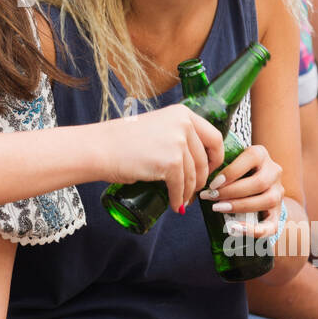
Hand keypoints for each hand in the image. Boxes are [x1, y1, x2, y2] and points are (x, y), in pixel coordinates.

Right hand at [99, 104, 224, 213]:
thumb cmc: (122, 140)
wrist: (101, 148)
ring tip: (181, 199)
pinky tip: (175, 204)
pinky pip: (180, 187)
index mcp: (182, 114)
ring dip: (189, 192)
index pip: (214, 137)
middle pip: (205, 160)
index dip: (216, 157)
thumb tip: (192, 158)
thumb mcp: (156, 127)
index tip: (210, 168)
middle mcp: (183, 125)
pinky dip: (178, 199)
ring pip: (193, 176)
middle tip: (194, 190)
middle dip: (201, 179)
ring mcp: (178, 143)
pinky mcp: (170, 163)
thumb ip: (175, 135)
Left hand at [197, 143, 283, 239]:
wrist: (257, 185)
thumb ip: (218, 163)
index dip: (231, 172)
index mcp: (261, 154)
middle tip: (211, 197)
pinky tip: (234, 228)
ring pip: (266, 200)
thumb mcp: (229, 160)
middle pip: (259, 182)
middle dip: (231, 191)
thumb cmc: (234, 170)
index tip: (212, 184)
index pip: (251, 158)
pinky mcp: (278, 213)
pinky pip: (271, 225)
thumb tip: (196, 174)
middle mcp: (274, 171)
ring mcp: (278, 193)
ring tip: (218, 208)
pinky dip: (253, 229)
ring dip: (239, 206)